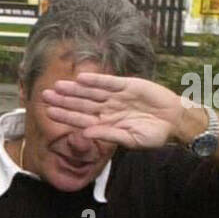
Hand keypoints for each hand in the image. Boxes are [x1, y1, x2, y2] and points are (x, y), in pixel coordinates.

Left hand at [41, 73, 186, 150]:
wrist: (174, 122)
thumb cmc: (153, 135)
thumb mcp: (130, 139)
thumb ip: (108, 135)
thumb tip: (86, 133)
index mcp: (106, 124)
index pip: (80, 119)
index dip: (64, 116)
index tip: (48, 113)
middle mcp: (108, 110)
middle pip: (81, 104)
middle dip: (63, 100)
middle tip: (44, 96)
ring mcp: (117, 97)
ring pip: (91, 92)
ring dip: (74, 89)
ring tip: (58, 86)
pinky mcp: (128, 86)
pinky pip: (108, 82)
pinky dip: (96, 80)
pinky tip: (81, 78)